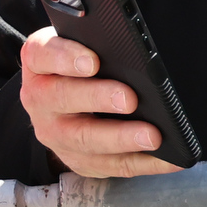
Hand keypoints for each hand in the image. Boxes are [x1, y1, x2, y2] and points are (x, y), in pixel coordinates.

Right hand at [19, 27, 180, 177]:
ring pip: (84, 139)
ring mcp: (55, 133)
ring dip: (121, 139)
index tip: (92, 62)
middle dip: (98, 98)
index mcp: (40, 63)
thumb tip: (136, 46)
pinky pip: (109, 164)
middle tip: (129, 99)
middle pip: (62, 98)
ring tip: (152, 136)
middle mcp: (40, 98)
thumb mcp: (83, 46)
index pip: (42, 54)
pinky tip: (167, 158)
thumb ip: (101, 42)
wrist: (63, 103)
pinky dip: (142, 162)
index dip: (66, 57)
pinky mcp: (77, 159)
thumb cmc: (81, 68)